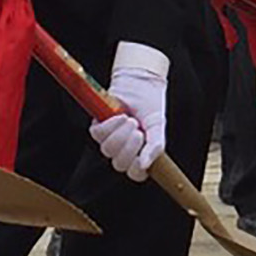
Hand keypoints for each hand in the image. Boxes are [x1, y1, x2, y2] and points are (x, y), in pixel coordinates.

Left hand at [88, 42, 169, 176]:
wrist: (140, 82)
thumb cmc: (150, 104)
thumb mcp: (158, 126)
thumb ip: (156, 145)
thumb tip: (146, 164)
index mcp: (140, 152)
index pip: (135, 174)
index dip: (137, 169)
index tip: (142, 156)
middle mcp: (123, 149)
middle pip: (119, 164)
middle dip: (128, 148)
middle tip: (138, 131)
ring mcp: (109, 139)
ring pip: (108, 150)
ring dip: (119, 135)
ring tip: (130, 120)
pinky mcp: (98, 127)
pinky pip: (98, 135)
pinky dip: (109, 125)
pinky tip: (119, 115)